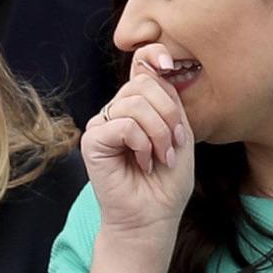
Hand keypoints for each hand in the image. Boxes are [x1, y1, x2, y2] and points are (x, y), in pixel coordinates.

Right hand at [83, 44, 195, 243]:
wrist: (152, 218)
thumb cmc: (166, 182)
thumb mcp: (179, 132)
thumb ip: (170, 100)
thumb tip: (159, 66)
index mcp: (138, 106)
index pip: (141, 65)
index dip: (153, 55)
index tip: (169, 63)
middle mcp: (117, 111)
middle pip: (144, 83)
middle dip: (168, 113)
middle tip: (173, 145)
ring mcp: (102, 125)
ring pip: (135, 103)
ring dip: (158, 133)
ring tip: (160, 157)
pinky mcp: (92, 141)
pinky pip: (123, 124)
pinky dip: (141, 143)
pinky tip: (143, 163)